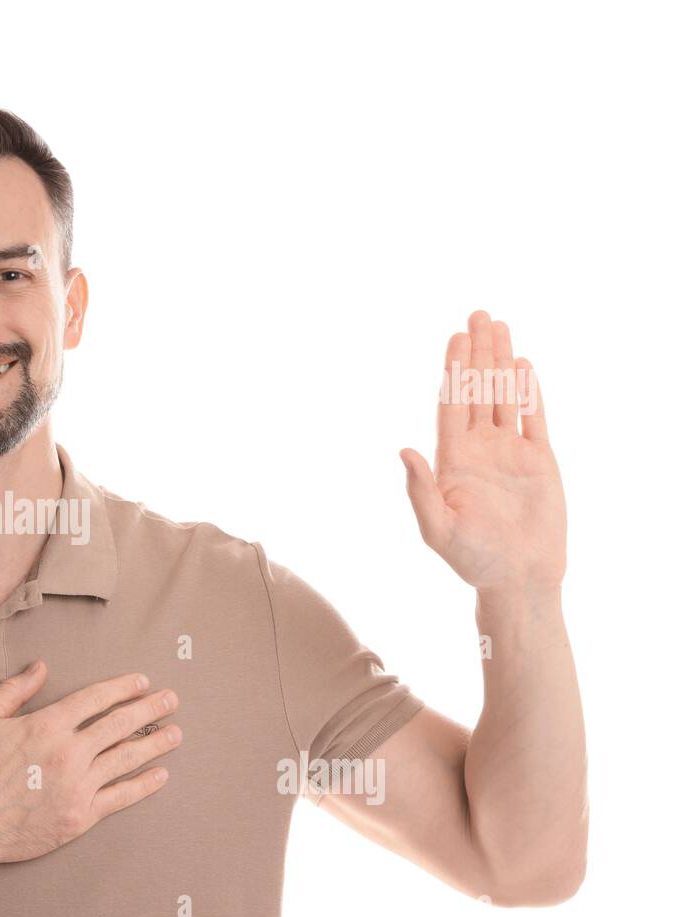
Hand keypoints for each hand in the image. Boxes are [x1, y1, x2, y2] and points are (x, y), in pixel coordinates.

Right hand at [0, 660, 181, 866]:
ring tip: (175, 732)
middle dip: (149, 708)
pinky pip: (121, 796)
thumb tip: (40, 667)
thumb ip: (13, 691)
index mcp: (47, 725)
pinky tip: (161, 774)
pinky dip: (144, 784)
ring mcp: (78, 786)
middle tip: (171, 699)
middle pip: (119, 723)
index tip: (141, 682)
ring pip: (126, 757)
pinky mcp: (81, 816)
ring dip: (155, 742)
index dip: (121, 687)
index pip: (94, 699)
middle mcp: (69, 752)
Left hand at [401, 309, 565, 594]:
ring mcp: (510, 453)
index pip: (452, 404)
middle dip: (478, 354)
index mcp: (453, 460)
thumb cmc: (473, 559)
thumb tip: (404, 450)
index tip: (456, 338)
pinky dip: (529, 393)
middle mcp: (480, 450)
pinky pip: (534, 419)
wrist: (518, 577)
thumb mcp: (438, 528)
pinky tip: (523, 366)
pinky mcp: (539, 461)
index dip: (454, 370)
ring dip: (502, 363)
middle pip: (478, 391)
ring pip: (505, 397)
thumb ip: (420, 490)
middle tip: (478, 314)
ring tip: (500, 327)